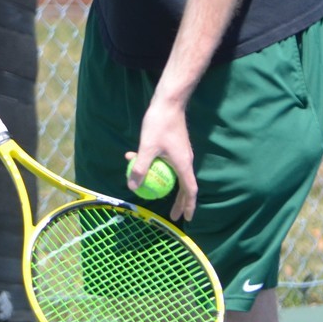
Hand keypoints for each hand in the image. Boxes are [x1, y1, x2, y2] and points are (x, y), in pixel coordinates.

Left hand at [127, 98, 197, 221]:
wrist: (168, 102)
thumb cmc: (160, 124)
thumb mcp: (147, 148)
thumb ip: (140, 168)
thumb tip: (133, 188)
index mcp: (183, 164)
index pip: (190, 191)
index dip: (189, 206)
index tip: (186, 219)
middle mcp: (185, 160)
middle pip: (183, 186)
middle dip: (178, 201)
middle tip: (173, 214)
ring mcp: (180, 153)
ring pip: (172, 173)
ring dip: (161, 181)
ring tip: (147, 187)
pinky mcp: (173, 145)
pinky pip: (165, 160)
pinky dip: (153, 163)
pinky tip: (132, 156)